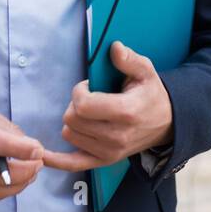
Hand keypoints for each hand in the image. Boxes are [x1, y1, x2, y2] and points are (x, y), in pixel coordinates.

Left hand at [40, 41, 173, 172]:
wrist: (166, 123)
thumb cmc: (151, 95)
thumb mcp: (146, 72)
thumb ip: (129, 59)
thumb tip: (114, 48)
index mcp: (126, 112)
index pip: (83, 105)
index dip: (79, 91)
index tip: (88, 86)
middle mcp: (116, 136)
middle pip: (72, 119)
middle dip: (75, 105)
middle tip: (90, 99)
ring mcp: (109, 152)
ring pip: (69, 134)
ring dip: (74, 121)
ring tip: (90, 114)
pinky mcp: (103, 161)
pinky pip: (72, 164)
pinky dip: (56, 159)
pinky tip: (44, 155)